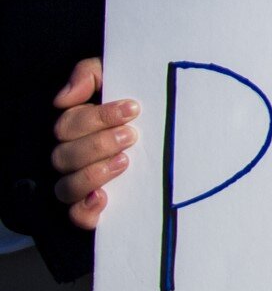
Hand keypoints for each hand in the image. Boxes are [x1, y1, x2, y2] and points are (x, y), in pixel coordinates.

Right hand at [50, 58, 135, 229]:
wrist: (189, 130)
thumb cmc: (145, 102)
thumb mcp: (122, 77)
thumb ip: (91, 74)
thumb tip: (64, 98)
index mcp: (77, 127)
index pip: (68, 125)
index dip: (97, 117)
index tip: (134, 108)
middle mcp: (74, 156)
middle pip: (64, 156)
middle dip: (98, 144)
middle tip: (132, 135)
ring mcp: (82, 183)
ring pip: (65, 187)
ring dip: (93, 174)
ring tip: (125, 161)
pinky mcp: (96, 207)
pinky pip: (77, 216)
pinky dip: (85, 210)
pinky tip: (104, 197)